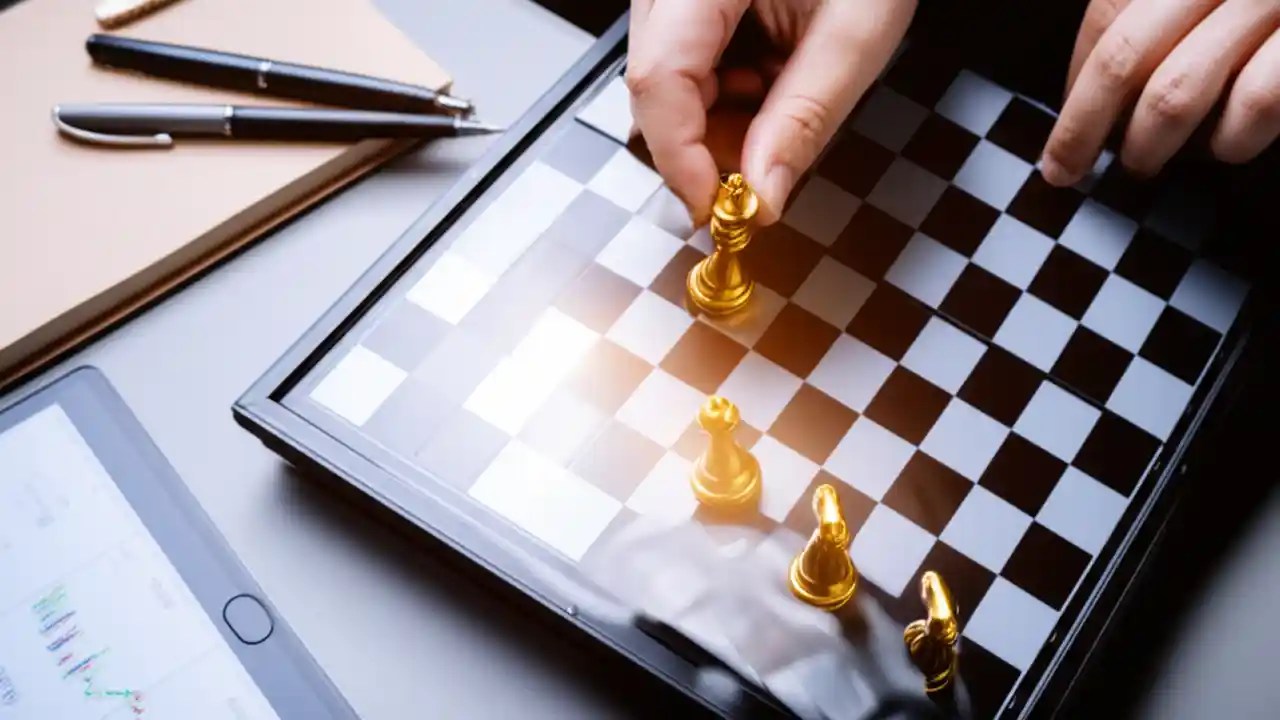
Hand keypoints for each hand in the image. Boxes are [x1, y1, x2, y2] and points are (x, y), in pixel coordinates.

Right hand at [625, 0, 916, 224]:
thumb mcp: (856, 33)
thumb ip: (805, 118)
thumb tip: (762, 198)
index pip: (658, 78)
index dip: (680, 158)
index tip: (718, 210)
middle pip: (654, 86)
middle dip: (707, 141)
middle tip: (771, 155)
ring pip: (665, 83)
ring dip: (721, 115)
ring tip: (786, 87)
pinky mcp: (682, 3)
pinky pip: (683, 65)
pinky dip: (726, 90)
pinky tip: (771, 73)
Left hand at [1041, 0, 1279, 185]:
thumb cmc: (1264, 8)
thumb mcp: (1201, 1)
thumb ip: (1162, 22)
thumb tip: (1096, 99)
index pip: (1106, 17)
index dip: (1074, 81)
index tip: (1059, 127)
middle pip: (1121, 58)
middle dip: (1081, 128)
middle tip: (1066, 168)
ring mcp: (1268, 6)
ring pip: (1175, 93)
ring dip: (1146, 144)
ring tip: (1141, 163)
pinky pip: (1253, 105)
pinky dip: (1230, 140)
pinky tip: (1225, 146)